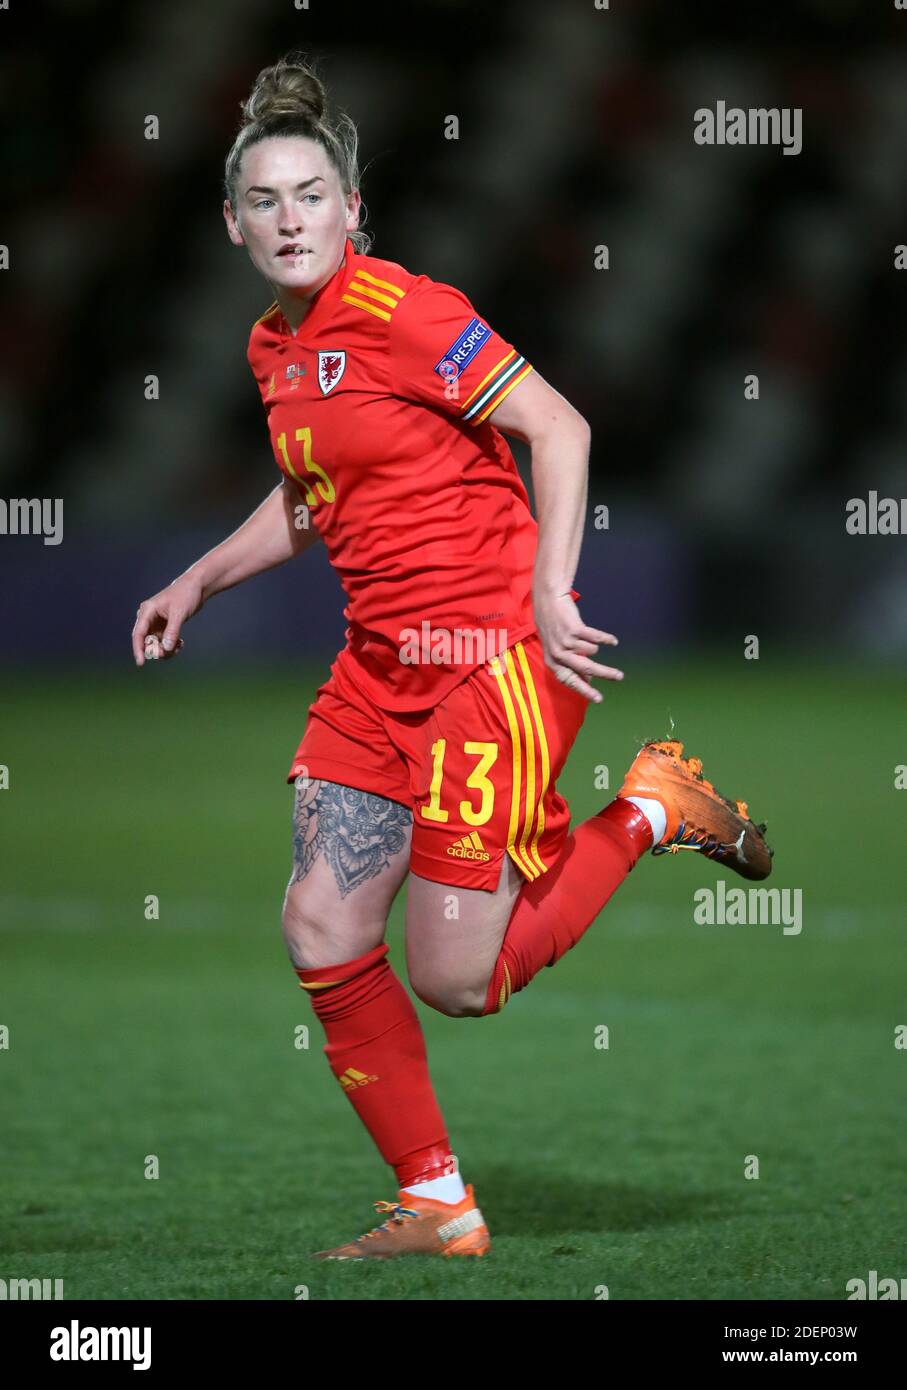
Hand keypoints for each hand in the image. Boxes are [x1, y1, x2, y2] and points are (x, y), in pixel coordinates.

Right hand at [132, 576, 202, 666]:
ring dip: (166, 649)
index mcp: (147, 611)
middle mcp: (148, 618)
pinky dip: (171, 646)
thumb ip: (172, 631)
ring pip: (155, 644)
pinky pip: (163, 642)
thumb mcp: (179, 613)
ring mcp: (156, 623)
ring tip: (180, 645)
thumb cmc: (186, 595)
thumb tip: (166, 649)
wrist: (196, 587)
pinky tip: (181, 643)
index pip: (138, 634)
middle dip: (158, 650)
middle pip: (146, 641)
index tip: (141, 663)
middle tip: (172, 650)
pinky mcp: (164, 626)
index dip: (138, 649)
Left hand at [533, 590, 622, 704]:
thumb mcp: (556, 649)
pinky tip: (613, 641)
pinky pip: (597, 638)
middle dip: (605, 674)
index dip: (585, 690)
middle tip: (620, 677)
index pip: (570, 681)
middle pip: (587, 669)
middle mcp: (558, 654)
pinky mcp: (574, 630)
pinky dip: (607, 639)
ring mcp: (566, 642)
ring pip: (593, 651)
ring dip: (594, 644)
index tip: (599, 699)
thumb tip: (587, 679)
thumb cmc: (553, 628)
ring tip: (587, 637)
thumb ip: (569, 664)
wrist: (548, 602)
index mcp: (552, 662)